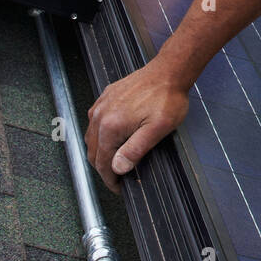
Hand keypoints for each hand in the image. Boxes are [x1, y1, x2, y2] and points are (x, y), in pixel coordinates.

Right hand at [85, 62, 189, 191]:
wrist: (168, 72)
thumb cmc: (166, 98)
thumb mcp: (156, 129)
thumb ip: (135, 150)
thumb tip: (117, 168)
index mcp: (110, 126)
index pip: (102, 163)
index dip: (110, 180)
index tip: (119, 188)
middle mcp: (100, 115)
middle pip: (93, 152)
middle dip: (104, 168)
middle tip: (118, 177)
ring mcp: (101, 104)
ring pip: (91, 137)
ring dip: (101, 151)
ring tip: (116, 160)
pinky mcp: (106, 96)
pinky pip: (95, 121)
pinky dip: (101, 134)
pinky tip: (114, 137)